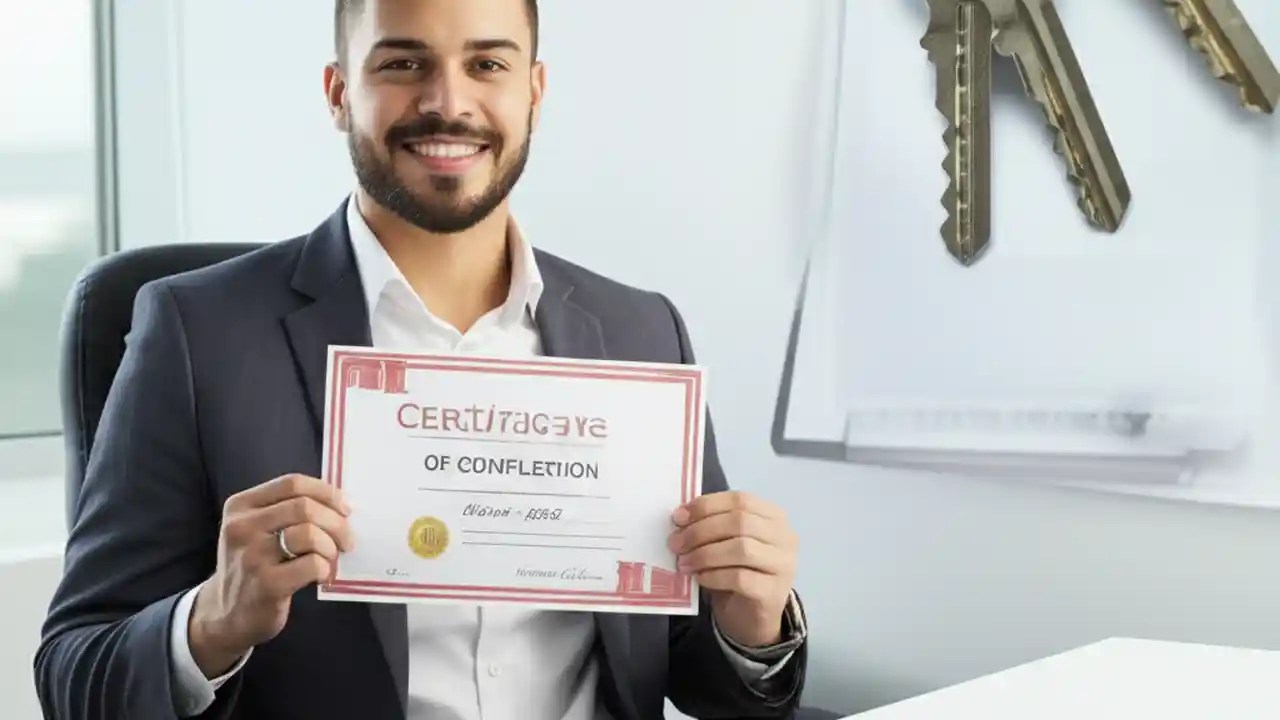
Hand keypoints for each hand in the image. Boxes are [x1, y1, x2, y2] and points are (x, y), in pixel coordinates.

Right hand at [189, 474, 353, 677]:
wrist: (226, 614)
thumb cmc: (253, 565)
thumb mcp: (255, 530)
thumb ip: (287, 511)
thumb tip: (340, 504)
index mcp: (240, 506)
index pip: (293, 483)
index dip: (326, 493)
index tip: (344, 509)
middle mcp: (242, 527)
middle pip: (305, 507)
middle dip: (336, 522)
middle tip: (347, 540)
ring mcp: (252, 556)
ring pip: (309, 534)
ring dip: (331, 547)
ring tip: (329, 559)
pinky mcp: (267, 584)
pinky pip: (312, 564)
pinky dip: (326, 568)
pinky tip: (321, 576)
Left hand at [668, 491, 796, 647]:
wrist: (751, 618)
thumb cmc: (736, 572)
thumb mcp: (724, 543)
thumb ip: (710, 526)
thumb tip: (680, 517)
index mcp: (773, 516)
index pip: (740, 500)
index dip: (707, 505)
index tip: (678, 517)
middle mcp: (785, 537)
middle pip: (740, 522)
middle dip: (701, 531)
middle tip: (675, 543)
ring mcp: (783, 565)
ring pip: (741, 549)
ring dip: (705, 554)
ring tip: (683, 562)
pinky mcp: (773, 592)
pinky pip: (740, 578)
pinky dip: (714, 575)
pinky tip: (700, 578)